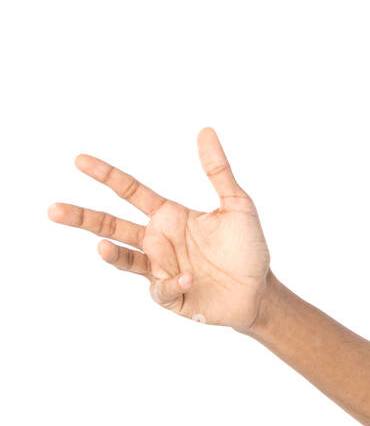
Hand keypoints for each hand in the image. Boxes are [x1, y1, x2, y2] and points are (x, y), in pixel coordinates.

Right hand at [48, 127, 272, 332]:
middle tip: (53, 209)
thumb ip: (218, 171)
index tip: (79, 160)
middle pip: (111, 225)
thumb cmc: (247, 247)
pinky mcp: (170, 295)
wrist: (260, 290)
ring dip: (112, 255)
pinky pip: (162, 288)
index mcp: (169, 215)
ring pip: (124, 259)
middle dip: (82, 218)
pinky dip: (171, 283)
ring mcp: (160, 268)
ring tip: (102, 248)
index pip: (130, 191)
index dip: (106, 175)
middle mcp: (158, 240)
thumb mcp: (237, 204)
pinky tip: (187, 277)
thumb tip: (206, 130)